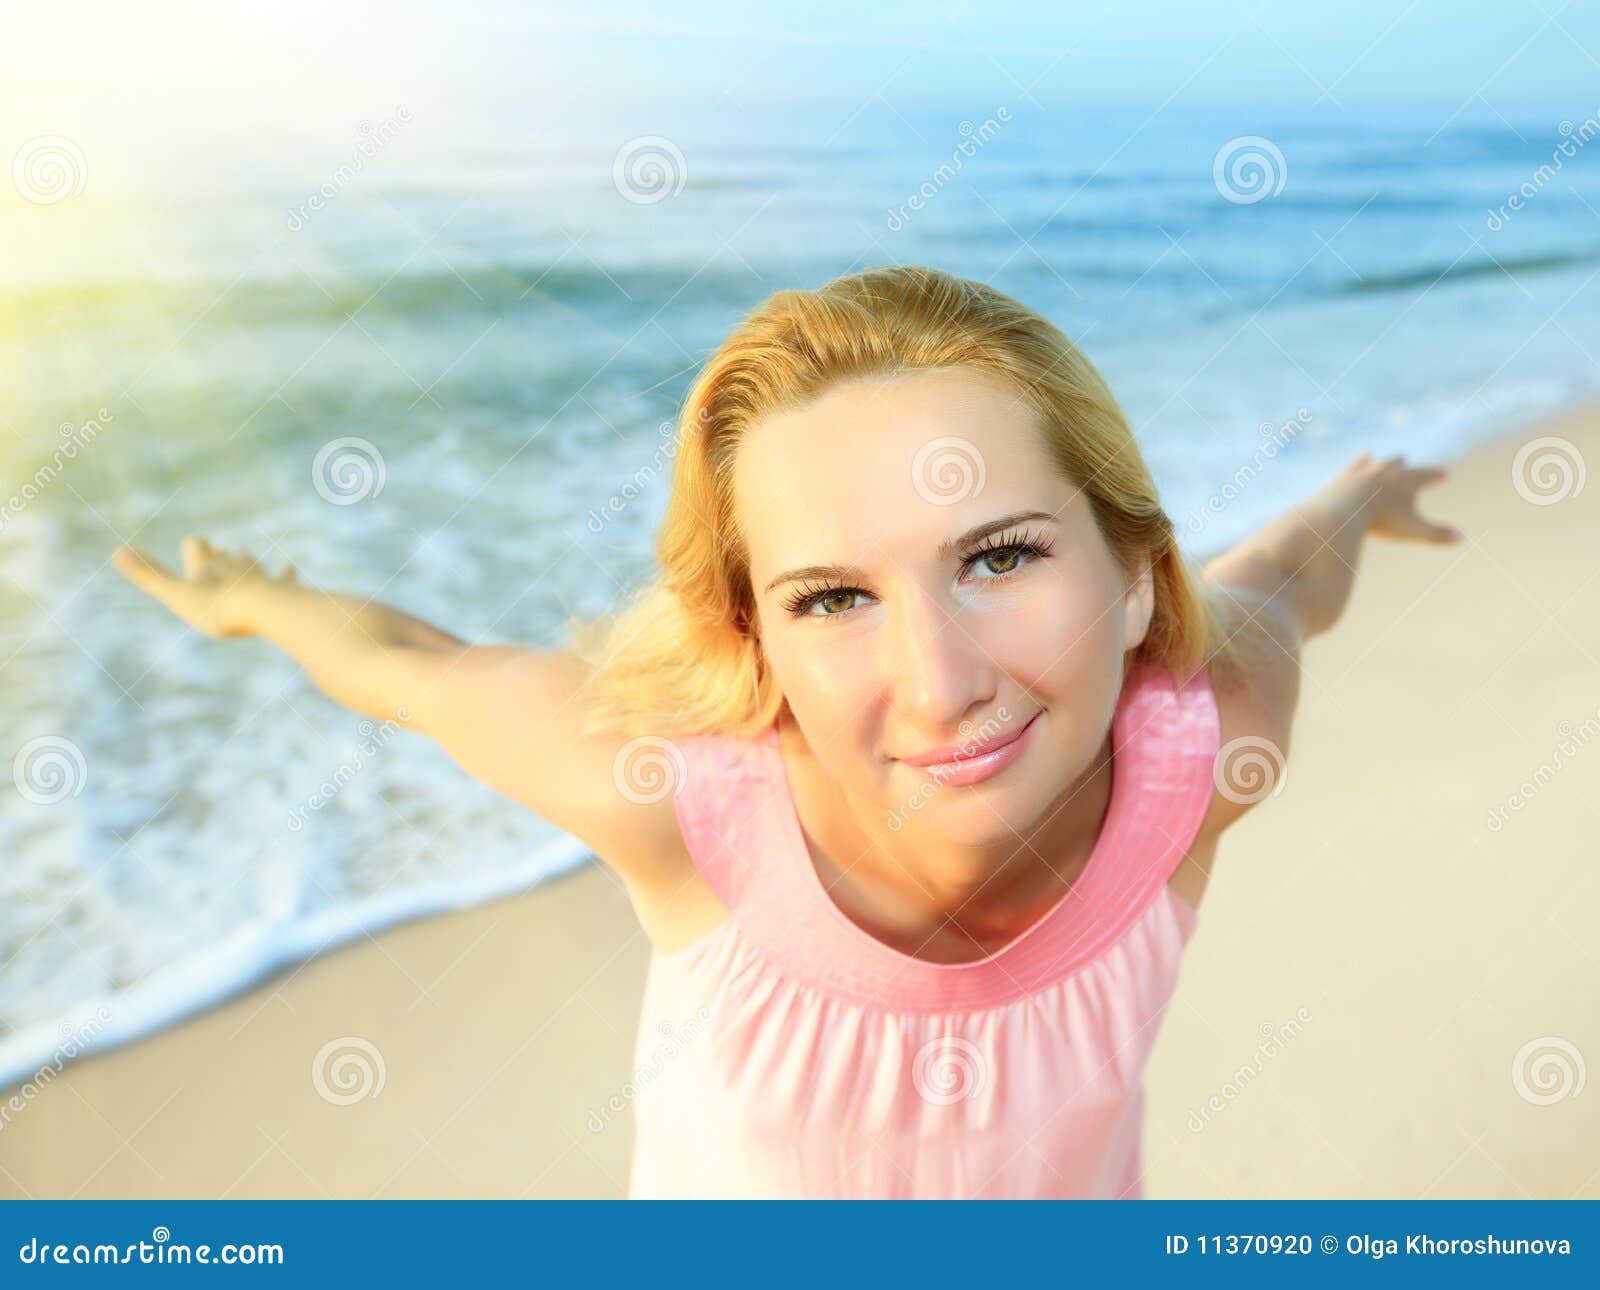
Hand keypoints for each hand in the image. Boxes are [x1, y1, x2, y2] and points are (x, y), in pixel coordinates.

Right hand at [112, 537, 298, 638]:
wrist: (265, 611)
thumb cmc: (217, 606)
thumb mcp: (175, 594)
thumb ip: (149, 576)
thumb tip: (116, 552)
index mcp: (207, 565)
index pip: (195, 546)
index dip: (193, 549)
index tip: (193, 550)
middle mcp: (234, 564)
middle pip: (224, 554)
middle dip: (218, 557)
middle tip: (217, 557)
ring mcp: (259, 576)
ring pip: (251, 562)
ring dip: (246, 562)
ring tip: (245, 561)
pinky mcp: (281, 590)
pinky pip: (285, 577)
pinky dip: (286, 573)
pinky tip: (292, 566)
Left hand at [1331, 452, 1462, 544]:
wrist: (1343, 511)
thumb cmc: (1381, 522)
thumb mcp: (1412, 530)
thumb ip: (1437, 535)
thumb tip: (1464, 539)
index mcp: (1407, 481)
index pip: (1427, 476)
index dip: (1437, 476)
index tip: (1445, 474)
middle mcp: (1387, 470)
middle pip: (1402, 466)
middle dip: (1410, 468)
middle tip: (1415, 466)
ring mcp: (1365, 471)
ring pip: (1381, 463)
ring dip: (1389, 462)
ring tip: (1394, 460)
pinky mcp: (1345, 476)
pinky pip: (1357, 466)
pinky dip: (1363, 462)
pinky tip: (1365, 457)